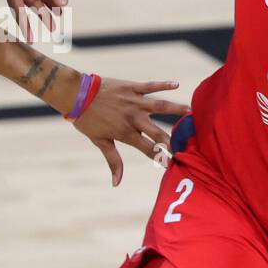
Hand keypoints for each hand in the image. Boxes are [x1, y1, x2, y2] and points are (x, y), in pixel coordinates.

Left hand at [71, 78, 190, 185]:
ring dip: (177, 109)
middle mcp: (133, 119)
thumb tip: (116, 183)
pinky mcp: (132, 87)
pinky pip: (151, 86)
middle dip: (173, 141)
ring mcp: (134, 102)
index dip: (162, 158)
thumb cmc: (87, 120)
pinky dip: (164, 84)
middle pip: (158, 132)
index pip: (149, 150)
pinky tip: (177, 84)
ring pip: (160, 106)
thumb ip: (113, 161)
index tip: (175, 165)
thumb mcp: (100, 142)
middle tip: (189, 145)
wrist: (76, 94)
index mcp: (126, 133)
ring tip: (191, 112)